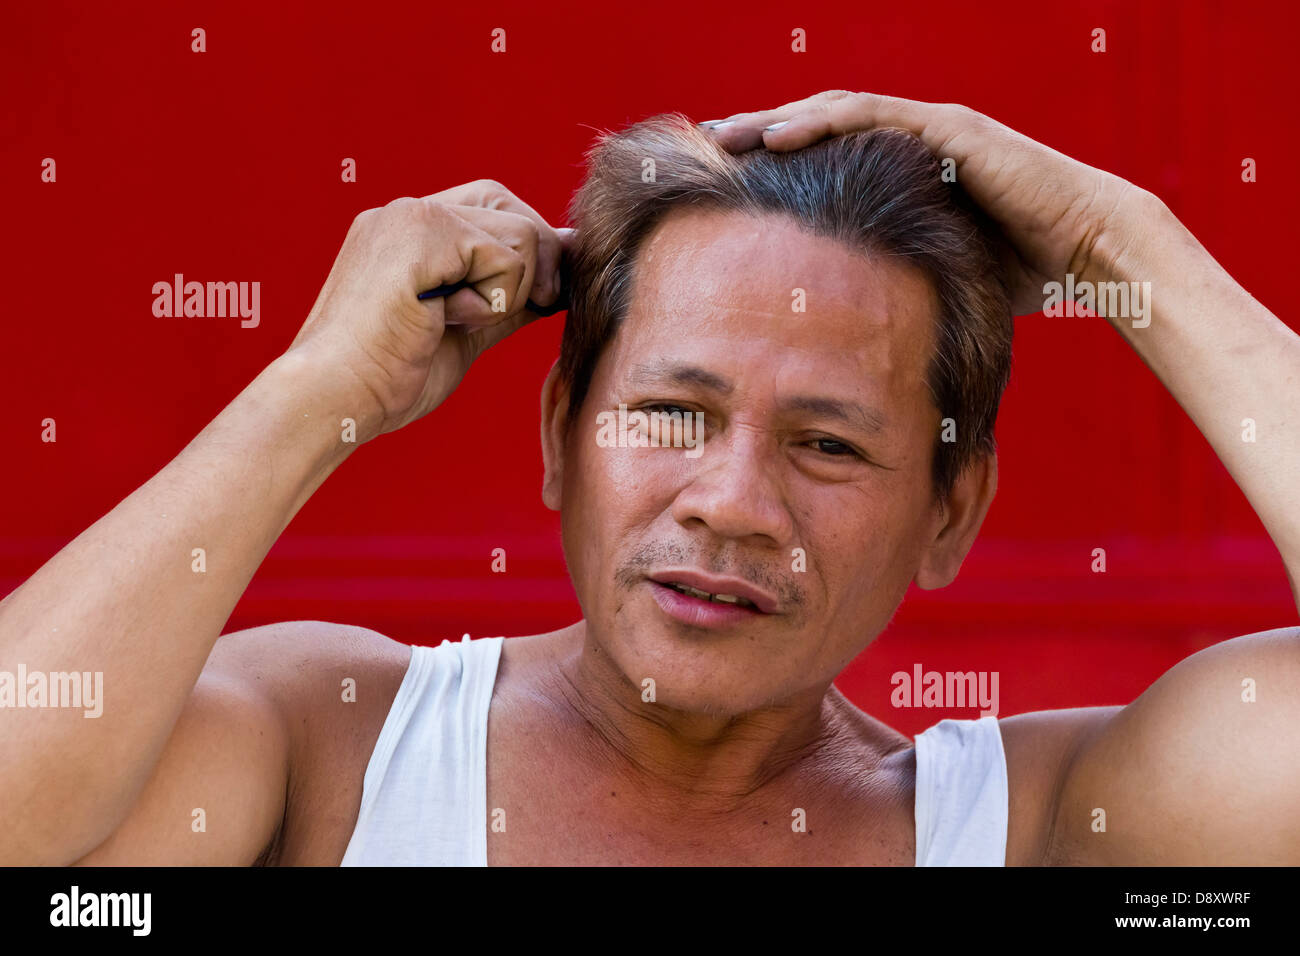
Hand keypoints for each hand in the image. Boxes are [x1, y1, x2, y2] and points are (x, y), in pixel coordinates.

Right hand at [286, 180, 572, 438]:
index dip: (527, 253)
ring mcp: (413, 215)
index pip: (494, 209)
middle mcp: (408, 212)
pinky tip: (441, 319)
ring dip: (506, 293)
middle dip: (534, 265)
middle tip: (502, 313)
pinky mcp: (423, 231)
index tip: (530, 302)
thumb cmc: (387, 378)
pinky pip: (507, 257)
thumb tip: (565, 278)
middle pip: (513, 208)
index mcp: (410, 232)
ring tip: (448, 320)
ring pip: (521, 234)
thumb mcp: (466, 331)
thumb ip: (510, 298)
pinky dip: (491, 301)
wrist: (332, 398)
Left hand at [701, 90, 1157, 315]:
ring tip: (724, 135)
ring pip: (834, 112)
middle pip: (817, 128)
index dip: (772, 168)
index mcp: (901, 172)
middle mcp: (908, 142)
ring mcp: (927, 129)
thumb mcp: (935, 274)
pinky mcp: (947, 130)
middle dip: (758, 134)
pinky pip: (873, 116)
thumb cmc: (1014, 268)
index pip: (824, 160)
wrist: (1085, 245)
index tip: (723, 185)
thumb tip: (850, 337)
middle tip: (705, 148)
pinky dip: (821, 121)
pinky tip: (776, 135)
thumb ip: (894, 282)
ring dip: (774, 121)